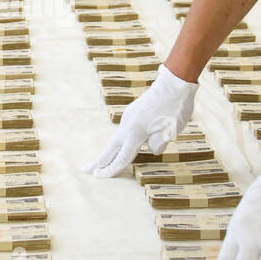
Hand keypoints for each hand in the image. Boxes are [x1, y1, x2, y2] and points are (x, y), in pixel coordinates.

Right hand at [83, 64, 197, 177]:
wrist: (175, 82)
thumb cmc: (174, 108)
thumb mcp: (168, 133)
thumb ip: (156, 145)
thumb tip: (150, 148)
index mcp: (135, 132)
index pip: (122, 157)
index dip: (112, 169)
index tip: (99, 177)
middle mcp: (127, 125)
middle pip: (111, 148)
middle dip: (99, 161)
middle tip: (85, 170)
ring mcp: (129, 116)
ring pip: (118, 139)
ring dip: (111, 151)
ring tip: (103, 162)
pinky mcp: (133, 111)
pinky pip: (125, 130)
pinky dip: (122, 141)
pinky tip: (124, 145)